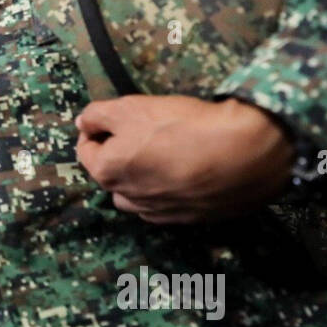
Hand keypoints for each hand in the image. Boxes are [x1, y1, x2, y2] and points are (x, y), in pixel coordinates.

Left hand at [75, 95, 293, 223]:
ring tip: (163, 154)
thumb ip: (97, 115)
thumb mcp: (131, 107)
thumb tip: (82, 124)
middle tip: (142, 132)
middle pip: (111, 174)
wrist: (244, 152)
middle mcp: (129, 200)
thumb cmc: (181, 126)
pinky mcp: (190, 219)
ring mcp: (160, 213)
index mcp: (108, 173)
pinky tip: (187, 172)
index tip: (112, 117)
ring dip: (141, 177)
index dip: (95, 129)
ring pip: (138, 194)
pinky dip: (169, 190)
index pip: (85, 151)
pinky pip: (168, 204)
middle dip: (118, 154)